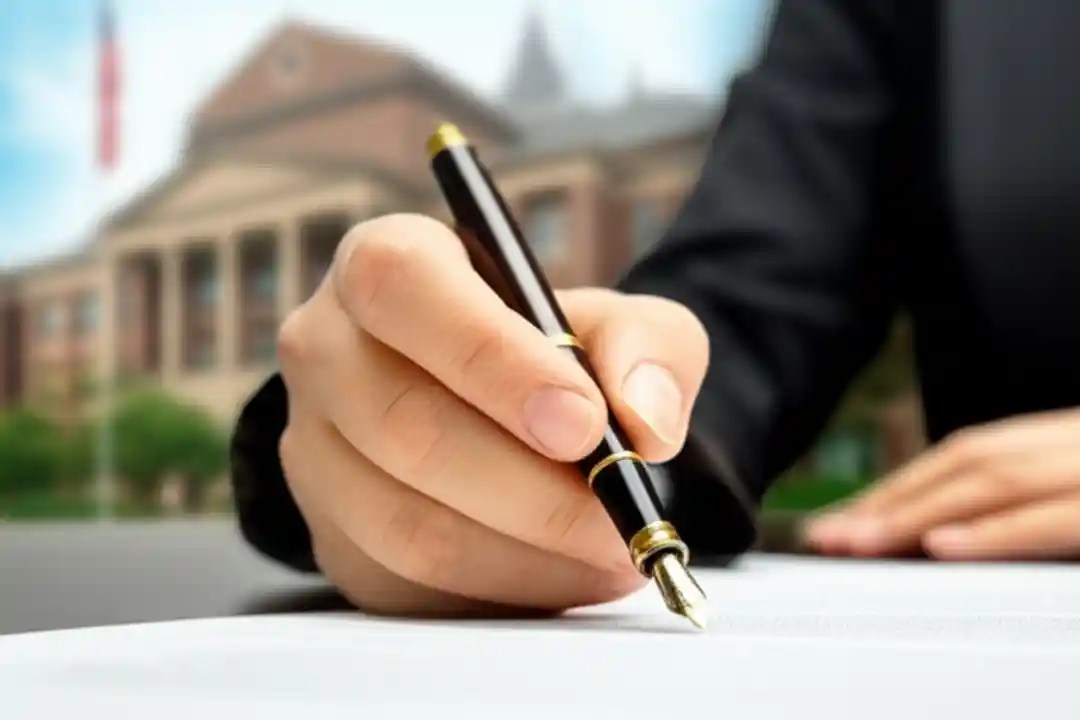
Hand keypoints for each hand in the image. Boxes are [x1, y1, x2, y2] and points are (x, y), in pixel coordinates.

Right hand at [277, 214, 708, 615]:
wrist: (509, 418)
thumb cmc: (554, 354)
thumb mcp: (619, 325)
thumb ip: (648, 349)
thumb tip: (644, 422)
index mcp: (384, 261)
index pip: (403, 287)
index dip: (492, 358)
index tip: (583, 423)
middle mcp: (327, 349)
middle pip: (404, 426)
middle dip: (530, 487)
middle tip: (615, 516)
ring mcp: (315, 453)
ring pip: (406, 525)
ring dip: (526, 553)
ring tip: (609, 551)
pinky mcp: (334, 541)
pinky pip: (412, 586)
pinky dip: (507, 591)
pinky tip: (567, 572)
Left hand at [804, 398, 1079, 559]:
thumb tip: (1005, 533)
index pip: (978, 452)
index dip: (906, 484)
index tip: (853, 520)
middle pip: (974, 461)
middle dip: (893, 499)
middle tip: (830, 536)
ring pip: (1008, 482)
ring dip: (925, 514)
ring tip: (863, 543)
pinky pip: (1076, 517)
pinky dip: (1005, 532)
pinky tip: (952, 548)